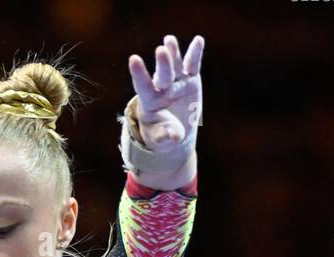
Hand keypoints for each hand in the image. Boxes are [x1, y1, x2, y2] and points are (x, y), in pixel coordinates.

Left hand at [127, 34, 204, 148]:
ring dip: (173, 52)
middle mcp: (162, 88)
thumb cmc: (161, 135)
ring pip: (174, 65)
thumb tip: (174, 135)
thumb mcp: (160, 139)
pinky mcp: (190, 80)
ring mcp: (176, 82)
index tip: (134, 59)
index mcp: (150, 101)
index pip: (143, 86)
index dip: (139, 73)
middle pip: (162, 75)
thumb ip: (165, 137)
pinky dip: (196, 53)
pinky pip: (193, 65)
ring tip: (169, 40)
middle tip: (161, 50)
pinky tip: (199, 40)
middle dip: (162, 64)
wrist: (174, 131)